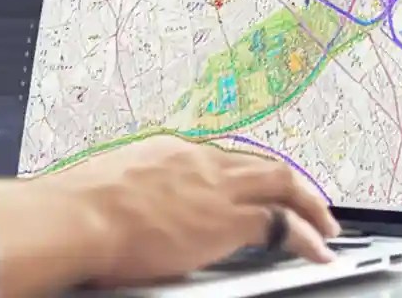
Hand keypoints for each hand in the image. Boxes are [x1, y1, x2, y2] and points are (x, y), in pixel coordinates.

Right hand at [42, 136, 340, 285]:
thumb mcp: (106, 186)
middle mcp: (198, 161)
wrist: (77, 216)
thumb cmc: (76, 209)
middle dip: (290, 183)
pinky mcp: (226, 221)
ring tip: (325, 224)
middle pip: (260, 164)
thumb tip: (120, 211)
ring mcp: (215, 188)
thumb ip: (128, 194)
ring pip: (281, 184)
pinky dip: (306, 236)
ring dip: (309, 204)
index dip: (245, 175)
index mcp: (168, 152)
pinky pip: (282, 224)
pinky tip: (317, 249)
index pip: (220, 159)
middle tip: (307, 201)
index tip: (253, 188)